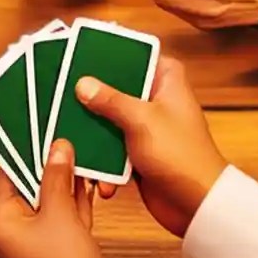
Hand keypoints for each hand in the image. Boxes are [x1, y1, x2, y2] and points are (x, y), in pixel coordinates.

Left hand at [0, 140, 109, 257]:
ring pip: (42, 207)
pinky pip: (52, 225)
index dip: (27, 152)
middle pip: (26, 190)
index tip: (42, 131)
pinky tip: (85, 190)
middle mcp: (3, 235)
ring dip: (62, 188)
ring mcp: (22, 248)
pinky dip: (67, 211)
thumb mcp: (61, 213)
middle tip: (67, 143)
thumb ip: (56, 177)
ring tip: (81, 161)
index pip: (7, 176)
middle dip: (50, 170)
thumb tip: (57, 147)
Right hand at [75, 57, 226, 236]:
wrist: (197, 204)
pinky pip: (110, 147)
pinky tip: (94, 175)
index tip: (77, 53)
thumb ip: (110, 100)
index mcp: (166, 79)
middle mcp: (156, 97)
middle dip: (90, 96)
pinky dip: (101, 160)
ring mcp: (145, 125)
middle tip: (60, 94)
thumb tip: (83, 84)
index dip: (108, 53)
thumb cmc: (181, 155)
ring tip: (69, 137)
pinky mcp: (137, 150)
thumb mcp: (142, 120)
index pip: (134, 54)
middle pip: (115, 87)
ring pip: (108, 118)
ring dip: (91, 133)